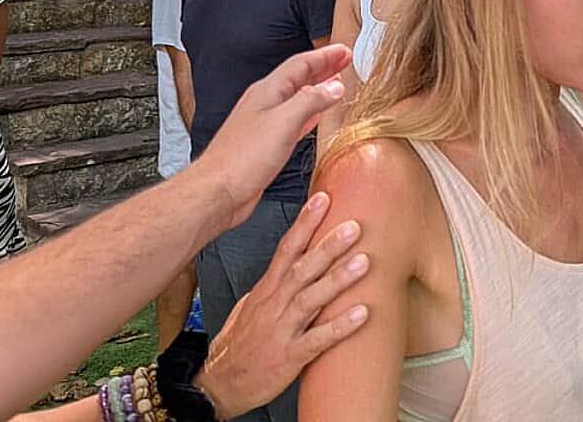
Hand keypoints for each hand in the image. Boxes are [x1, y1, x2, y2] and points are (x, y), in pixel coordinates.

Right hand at [196, 191, 369, 418]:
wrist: (219, 384)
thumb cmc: (239, 342)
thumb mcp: (253, 303)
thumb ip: (278, 280)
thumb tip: (299, 256)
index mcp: (267, 289)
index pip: (287, 248)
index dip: (305, 223)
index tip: (323, 198)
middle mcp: (274, 304)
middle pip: (302, 269)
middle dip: (328, 246)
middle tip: (354, 226)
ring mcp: (281, 330)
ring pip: (311, 299)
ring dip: (338, 280)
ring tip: (364, 261)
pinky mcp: (289, 356)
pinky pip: (318, 340)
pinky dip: (339, 326)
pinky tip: (362, 314)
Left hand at [199, 45, 350, 227]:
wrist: (219, 190)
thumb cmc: (242, 158)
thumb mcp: (283, 122)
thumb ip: (311, 100)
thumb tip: (334, 85)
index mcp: (268, 92)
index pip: (301, 64)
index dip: (324, 56)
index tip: (343, 51)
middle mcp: (265, 103)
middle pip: (299, 77)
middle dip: (323, 67)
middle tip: (343, 60)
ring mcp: (264, 122)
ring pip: (297, 97)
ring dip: (318, 88)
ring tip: (335, 83)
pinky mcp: (266, 142)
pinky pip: (294, 119)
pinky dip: (309, 113)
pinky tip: (316, 116)